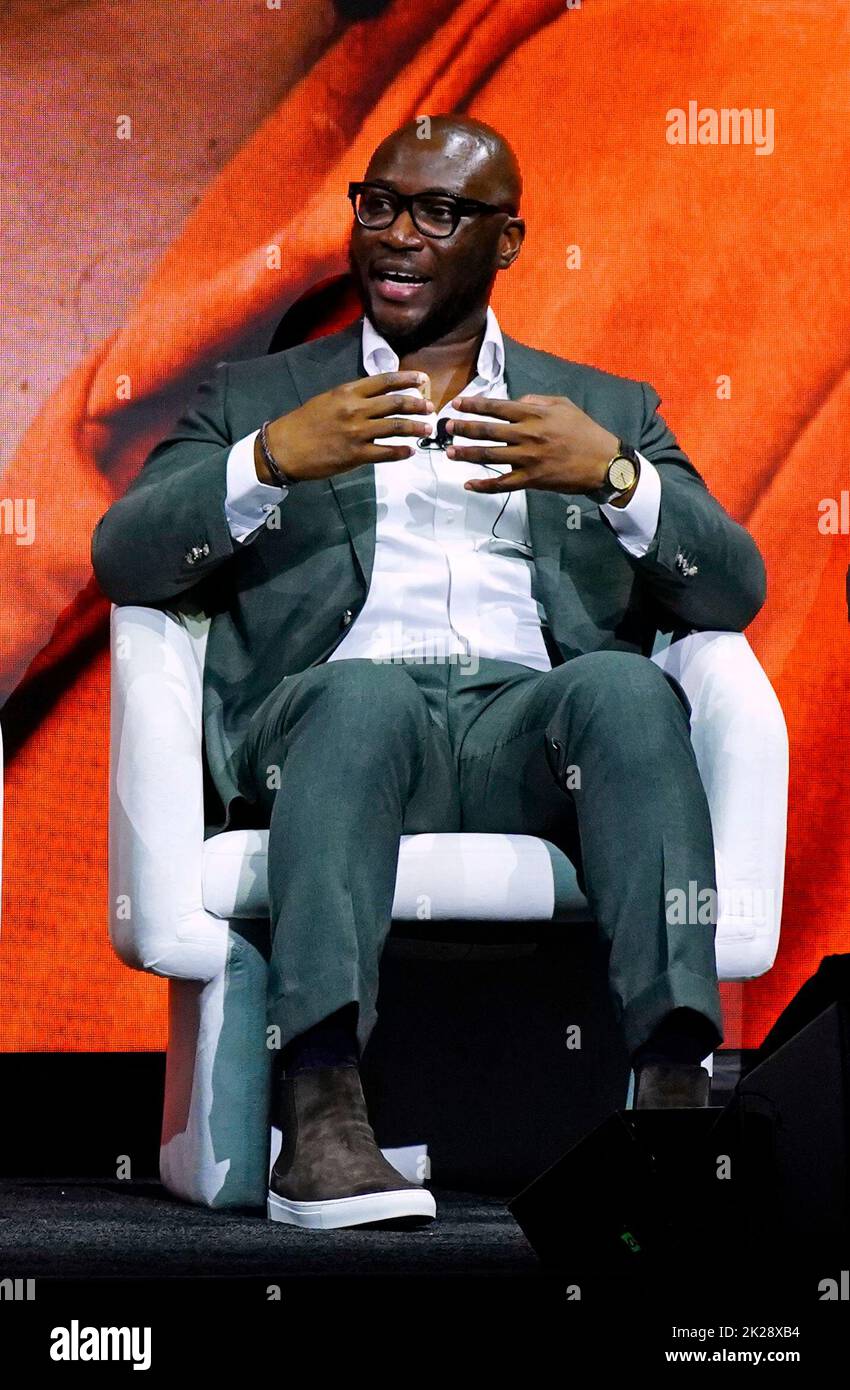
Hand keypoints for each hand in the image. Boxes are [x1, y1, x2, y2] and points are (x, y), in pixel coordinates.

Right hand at [256, 372, 433, 482]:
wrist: (284, 448)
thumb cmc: (304, 423)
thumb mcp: (327, 400)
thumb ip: (352, 398)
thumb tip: (376, 399)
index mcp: (347, 392)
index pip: (384, 381)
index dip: (407, 379)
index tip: (423, 379)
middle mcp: (354, 409)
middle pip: (394, 403)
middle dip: (416, 404)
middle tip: (430, 407)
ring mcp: (356, 433)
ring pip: (394, 427)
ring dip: (414, 427)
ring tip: (426, 428)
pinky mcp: (355, 455)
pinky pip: (385, 453)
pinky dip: (400, 452)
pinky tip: (410, 451)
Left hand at [445, 393, 619, 495]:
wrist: (603, 463)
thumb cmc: (585, 431)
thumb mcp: (564, 405)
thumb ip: (538, 400)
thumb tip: (518, 400)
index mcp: (535, 414)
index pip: (497, 407)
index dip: (474, 405)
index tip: (457, 404)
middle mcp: (528, 435)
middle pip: (488, 431)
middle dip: (464, 428)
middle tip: (447, 427)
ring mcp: (528, 459)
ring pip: (490, 456)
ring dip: (467, 454)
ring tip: (450, 453)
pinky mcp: (531, 480)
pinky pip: (502, 483)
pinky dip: (484, 485)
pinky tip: (469, 484)